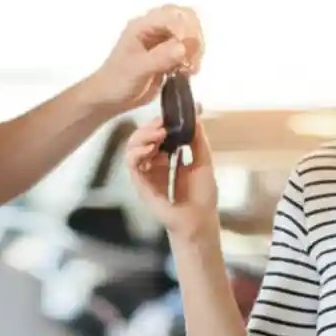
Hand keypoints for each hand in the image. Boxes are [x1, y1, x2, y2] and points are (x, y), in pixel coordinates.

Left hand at [87, 5, 204, 113]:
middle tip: (192, 60)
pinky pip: (188, 51)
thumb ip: (160, 57)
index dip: (185, 29)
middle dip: (193, 37)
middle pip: (185, 19)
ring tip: (189, 70)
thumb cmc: (117, 81)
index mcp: (143, 25)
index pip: (172, 14)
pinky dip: (193, 60)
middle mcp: (155, 29)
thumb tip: (184, 47)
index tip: (186, 51)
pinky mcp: (169, 56)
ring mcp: (163, 42)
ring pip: (189, 35)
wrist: (109, 99)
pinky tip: (187, 73)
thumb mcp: (137, 69)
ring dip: (195, 51)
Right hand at [123, 114, 218, 240]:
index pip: (155, 134)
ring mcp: (146, 174)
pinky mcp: (141, 184)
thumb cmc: (202, 195)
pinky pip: (132, 164)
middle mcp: (154, 164)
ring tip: (158, 135)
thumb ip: (198, 140)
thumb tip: (196, 117)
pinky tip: (150, 149)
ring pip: (132, 148)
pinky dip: (138, 153)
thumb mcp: (203, 161)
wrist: (200, 219)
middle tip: (161, 124)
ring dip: (142, 137)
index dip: (158, 123)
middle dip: (149, 127)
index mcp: (167, 157)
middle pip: (141, 138)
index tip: (167, 116)